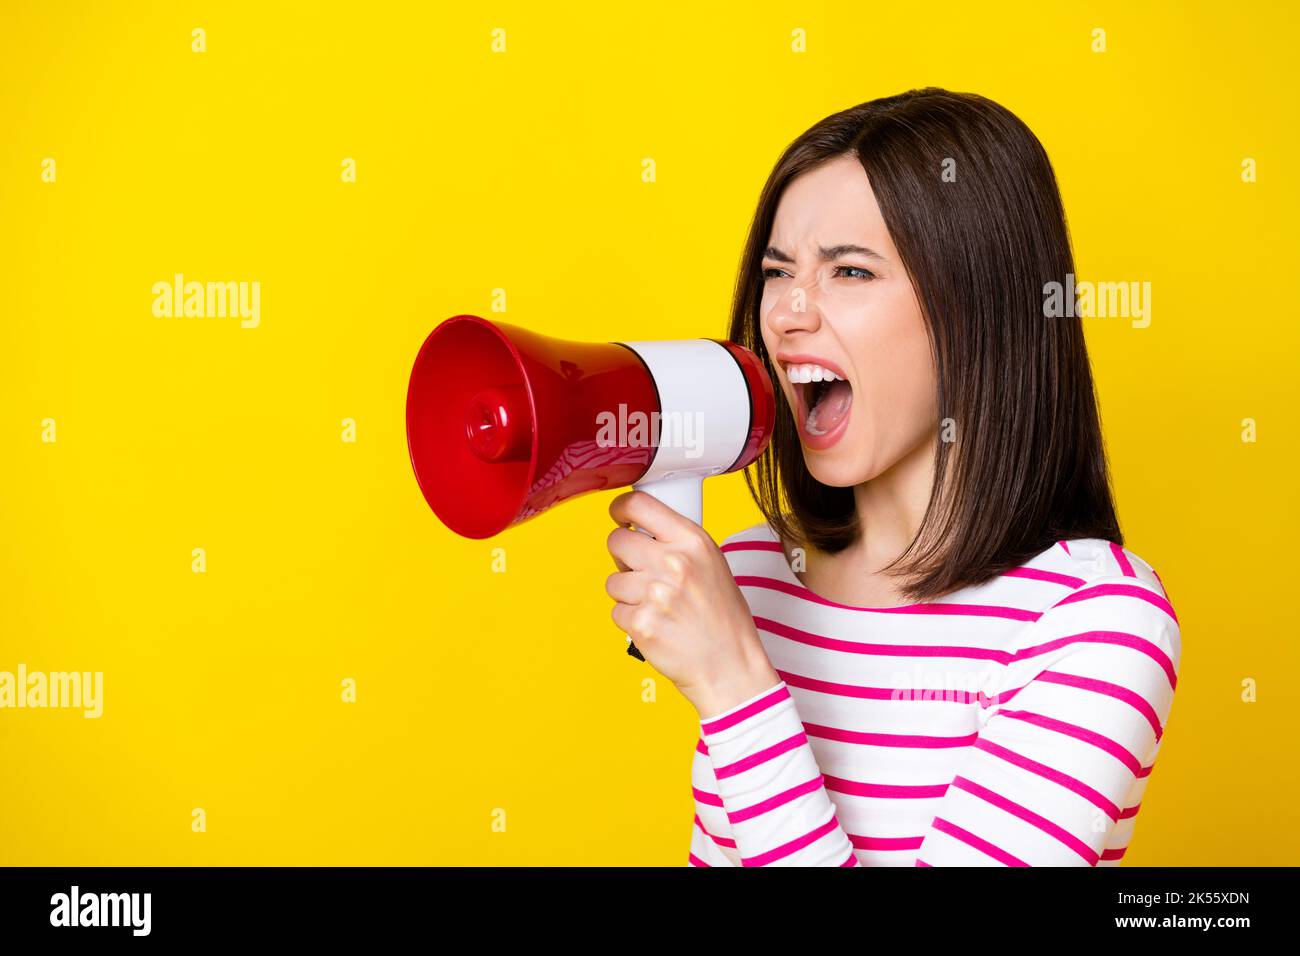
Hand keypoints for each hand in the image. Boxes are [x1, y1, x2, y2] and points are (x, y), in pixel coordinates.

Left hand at [605, 490, 780, 718]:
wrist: (730, 666)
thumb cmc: (723, 618)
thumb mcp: (712, 565)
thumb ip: (677, 543)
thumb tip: (638, 528)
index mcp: (692, 541)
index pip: (639, 505)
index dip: (620, 509)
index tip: (619, 517)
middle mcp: (674, 562)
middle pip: (616, 541)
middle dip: (622, 557)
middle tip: (641, 573)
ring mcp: (655, 593)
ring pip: (613, 580)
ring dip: (628, 594)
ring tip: (657, 607)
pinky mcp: (641, 622)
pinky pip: (616, 611)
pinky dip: (631, 621)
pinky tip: (657, 626)